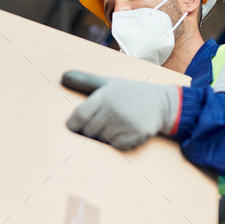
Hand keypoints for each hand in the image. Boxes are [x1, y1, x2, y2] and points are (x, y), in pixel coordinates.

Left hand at [64, 72, 181, 150]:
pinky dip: (119, 142)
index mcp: (103, 95)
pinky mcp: (134, 135)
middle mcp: (112, 109)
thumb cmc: (130, 93)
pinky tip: (127, 132)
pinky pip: (115, 146)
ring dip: (106, 137)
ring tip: (118, 125)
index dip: (74, 126)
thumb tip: (63, 76)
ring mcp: (123, 124)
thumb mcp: (108, 83)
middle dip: (92, 131)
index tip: (76, 127)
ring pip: (101, 141)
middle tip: (105, 123)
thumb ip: (85, 81)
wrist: (162, 103)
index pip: (78, 117)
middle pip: (88, 132)